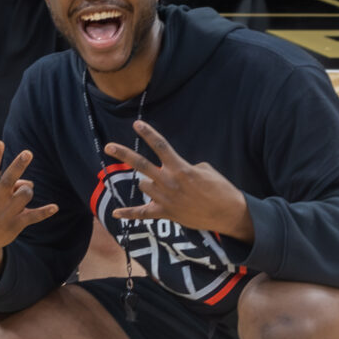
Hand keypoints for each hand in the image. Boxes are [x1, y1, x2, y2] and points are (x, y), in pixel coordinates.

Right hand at [0, 141, 59, 272]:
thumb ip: (1, 185)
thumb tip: (25, 181)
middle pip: (9, 179)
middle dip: (18, 166)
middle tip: (28, 153)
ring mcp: (5, 213)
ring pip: (25, 194)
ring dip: (27, 190)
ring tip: (22, 194)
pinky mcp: (15, 224)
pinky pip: (33, 216)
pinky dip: (44, 211)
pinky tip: (54, 207)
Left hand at [106, 120, 253, 240]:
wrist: (229, 214)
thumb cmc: (220, 189)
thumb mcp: (205, 170)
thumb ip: (184, 167)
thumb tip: (172, 171)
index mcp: (181, 168)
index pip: (161, 146)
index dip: (148, 134)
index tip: (136, 124)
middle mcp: (170, 182)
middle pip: (141, 165)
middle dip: (123, 154)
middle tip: (109, 147)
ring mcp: (166, 199)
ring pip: (143, 185)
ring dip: (148, 183)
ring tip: (162, 186)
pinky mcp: (167, 213)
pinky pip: (143, 214)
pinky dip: (129, 214)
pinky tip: (116, 213)